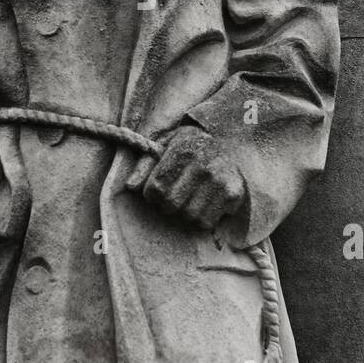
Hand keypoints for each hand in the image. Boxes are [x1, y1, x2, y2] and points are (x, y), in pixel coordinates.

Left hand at [126, 125, 247, 228]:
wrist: (233, 140)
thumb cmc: (193, 143)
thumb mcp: (168, 143)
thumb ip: (146, 163)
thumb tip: (130, 186)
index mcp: (184, 150)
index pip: (157, 188)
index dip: (151, 194)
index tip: (156, 190)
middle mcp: (203, 166)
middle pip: (171, 205)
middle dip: (166, 205)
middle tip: (171, 198)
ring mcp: (220, 181)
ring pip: (189, 216)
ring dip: (183, 213)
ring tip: (188, 200)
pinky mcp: (233, 195)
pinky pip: (206, 222)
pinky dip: (201, 218)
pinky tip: (203, 203)